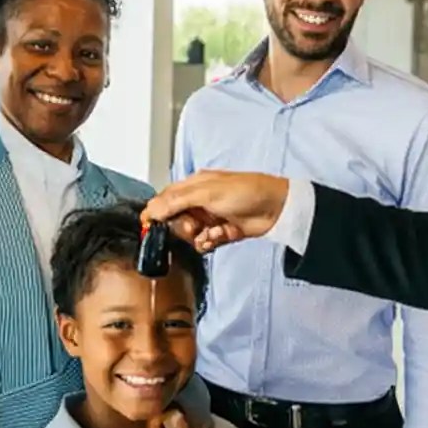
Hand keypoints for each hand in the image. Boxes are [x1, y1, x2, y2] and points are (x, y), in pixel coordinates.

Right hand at [141, 170, 289, 251]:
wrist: (276, 208)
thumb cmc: (247, 191)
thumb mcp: (206, 192)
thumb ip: (176, 201)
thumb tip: (152, 209)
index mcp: (194, 185)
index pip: (166, 199)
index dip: (157, 213)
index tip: (151, 226)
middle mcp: (200, 201)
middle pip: (176, 220)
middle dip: (181, 227)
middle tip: (192, 226)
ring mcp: (211, 217)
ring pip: (190, 234)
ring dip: (197, 236)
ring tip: (210, 232)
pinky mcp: (222, 232)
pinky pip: (205, 242)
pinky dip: (209, 242)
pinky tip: (218, 237)